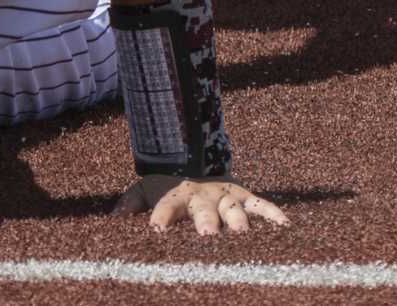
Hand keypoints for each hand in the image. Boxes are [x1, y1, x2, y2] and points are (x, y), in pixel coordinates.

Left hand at [116, 174, 289, 234]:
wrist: (192, 160)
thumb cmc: (166, 187)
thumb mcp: (144, 191)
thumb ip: (129, 205)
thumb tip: (110, 222)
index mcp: (174, 196)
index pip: (165, 207)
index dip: (160, 217)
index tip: (156, 231)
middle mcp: (201, 196)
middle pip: (203, 212)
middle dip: (205, 223)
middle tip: (207, 236)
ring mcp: (224, 196)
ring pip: (233, 209)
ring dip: (238, 222)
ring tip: (243, 236)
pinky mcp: (244, 196)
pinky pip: (261, 205)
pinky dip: (273, 214)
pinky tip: (286, 226)